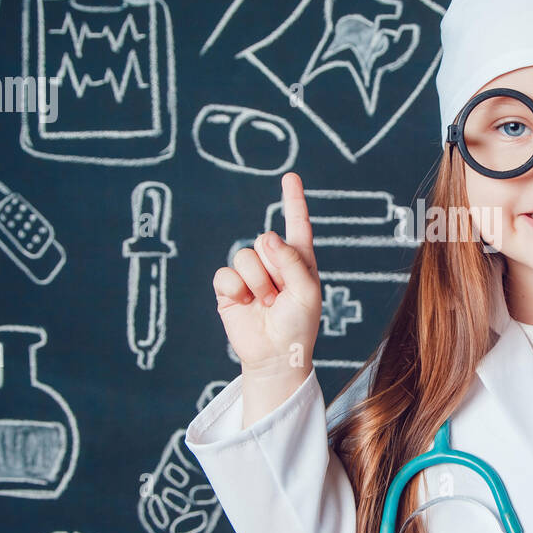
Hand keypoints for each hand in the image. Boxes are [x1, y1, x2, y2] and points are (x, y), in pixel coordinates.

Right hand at [213, 172, 320, 376]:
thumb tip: (268, 237)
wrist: (276, 355)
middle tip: (280, 296)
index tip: (290, 177)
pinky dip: (236, 290)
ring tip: (267, 304)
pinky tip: (245, 305)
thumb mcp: (307, 292)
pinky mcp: (229, 288)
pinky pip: (225, 274)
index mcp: (299, 259)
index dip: (293, 200)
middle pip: (265, 240)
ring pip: (244, 256)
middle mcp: (273, 262)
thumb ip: (292, 261)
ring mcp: (250, 274)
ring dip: (257, 284)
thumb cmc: (299, 325)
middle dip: (273, 268)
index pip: (296, 224)